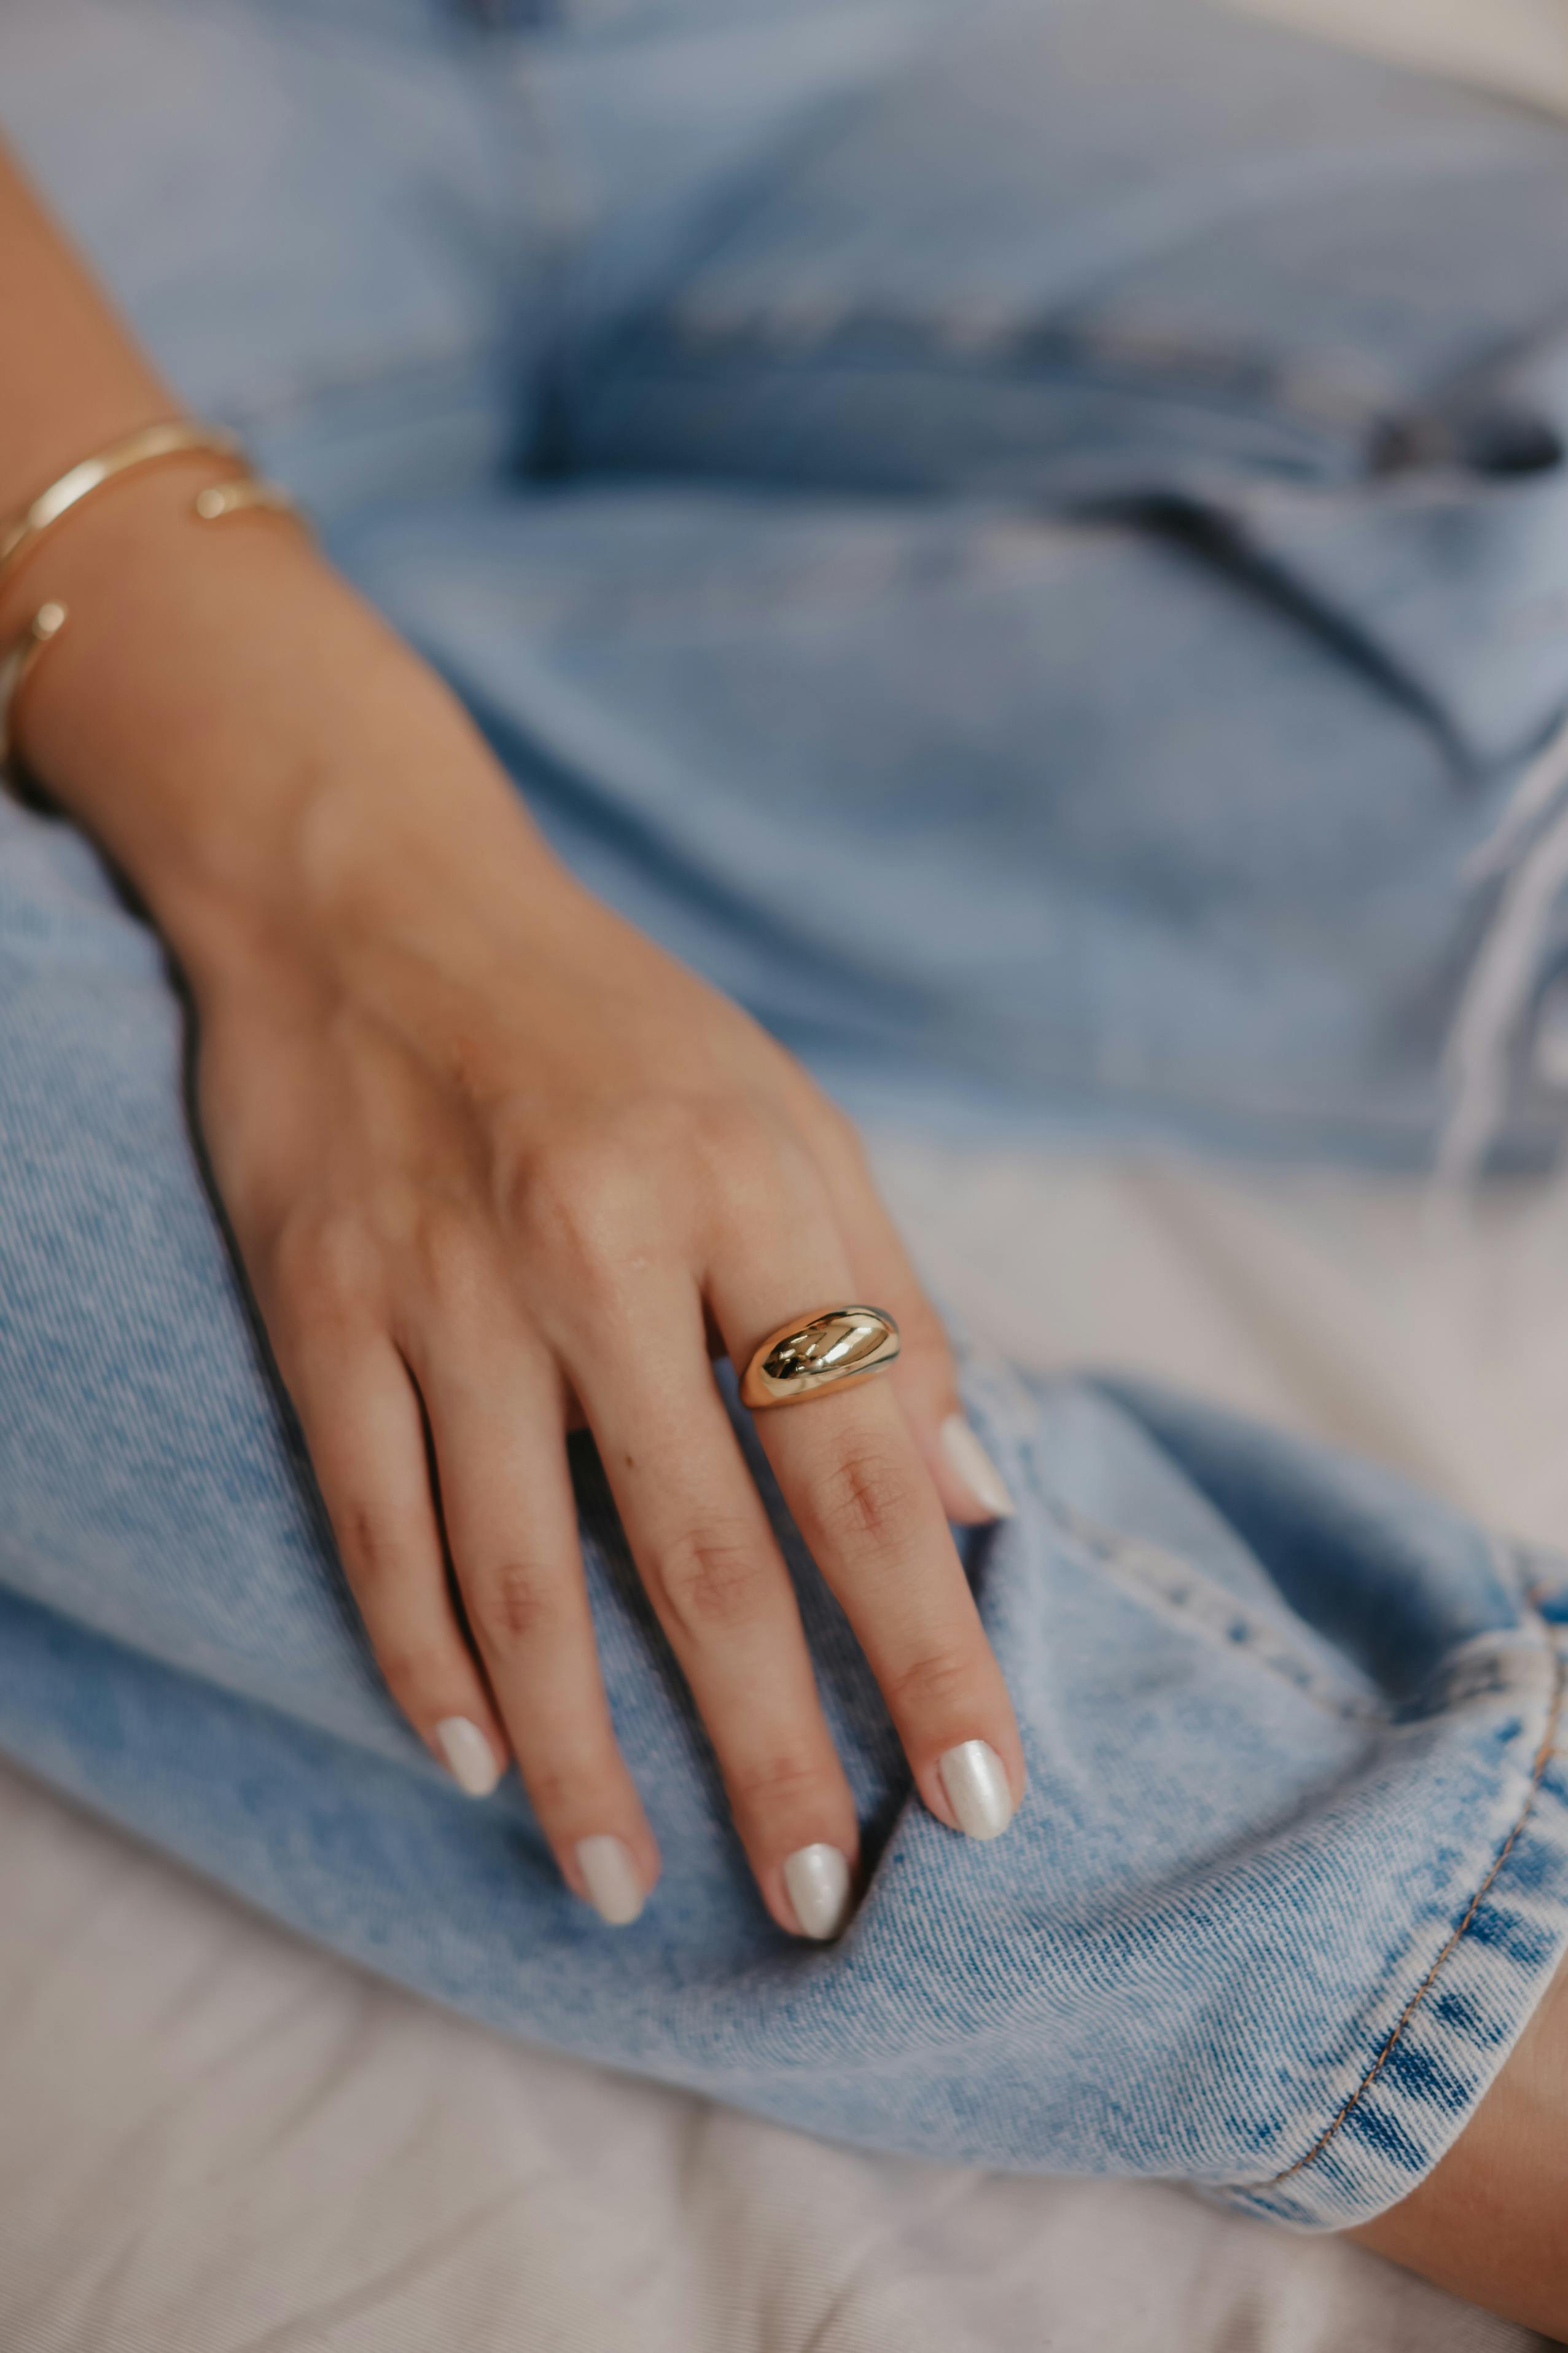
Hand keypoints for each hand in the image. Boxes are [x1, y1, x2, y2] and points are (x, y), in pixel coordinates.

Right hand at [12, 473, 1023, 1936]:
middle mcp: (598, 1247)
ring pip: (522, 1576)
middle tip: (817, 1897)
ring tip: (627, 1886)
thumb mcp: (791, 1119)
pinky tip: (474, 1761)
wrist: (375, 895)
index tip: (984, 1797)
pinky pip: (376, 1523)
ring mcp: (446, 1287)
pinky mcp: (322, 1309)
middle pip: (704, 1554)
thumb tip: (980, 1502)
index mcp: (750, 1192)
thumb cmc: (616, 1027)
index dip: (929, 1648)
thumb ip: (887, 1305)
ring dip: (584, 1754)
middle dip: (772, 1747)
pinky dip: (423, 1658)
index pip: (864, 1468)